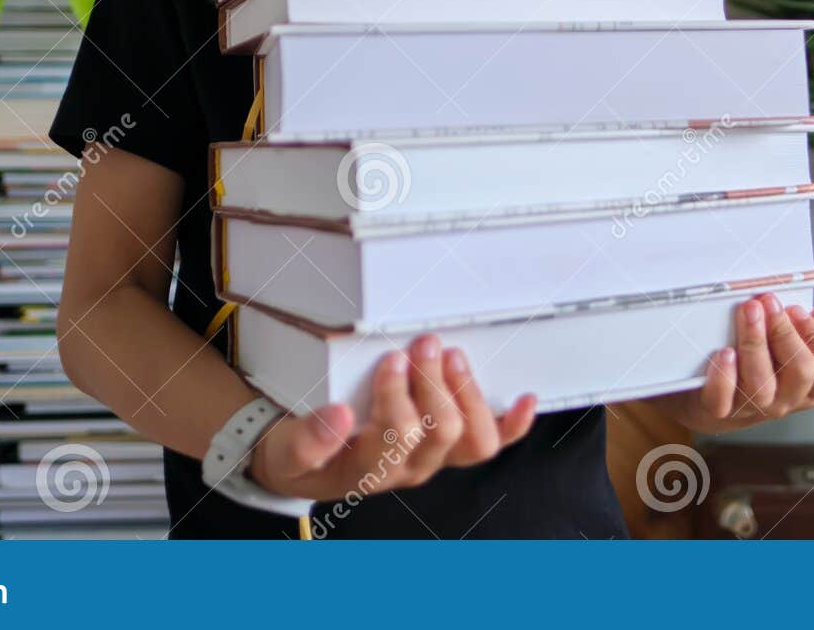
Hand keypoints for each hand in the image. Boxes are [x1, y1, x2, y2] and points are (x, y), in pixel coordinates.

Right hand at [245, 332, 536, 501]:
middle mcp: (410, 468)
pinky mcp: (450, 448)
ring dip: (469, 394)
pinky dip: (512, 424)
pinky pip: (491, 443)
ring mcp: (435, 459)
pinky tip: (524, 399)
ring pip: (472, 441)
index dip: (399, 398)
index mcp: (369, 468)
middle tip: (424, 344)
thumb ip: (308, 438)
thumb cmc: (303, 453)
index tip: (391, 360)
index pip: (396, 437)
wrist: (310, 470)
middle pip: (440, 433)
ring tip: (452, 356)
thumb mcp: (289, 450)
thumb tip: (338, 416)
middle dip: (435, 384)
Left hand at [649, 294, 813, 433]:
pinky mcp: (719, 411)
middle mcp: (785, 400)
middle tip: (769, 301)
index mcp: (808, 386)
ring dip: (756, 341)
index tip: (800, 308)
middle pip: (802, 371)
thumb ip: (805, 335)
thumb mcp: (784, 351)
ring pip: (763, 383)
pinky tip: (724, 352)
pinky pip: (723, 398)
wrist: (705, 397)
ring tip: (749, 310)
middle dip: (786, 331)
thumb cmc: (751, 364)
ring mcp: (753, 408)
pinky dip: (724, 375)